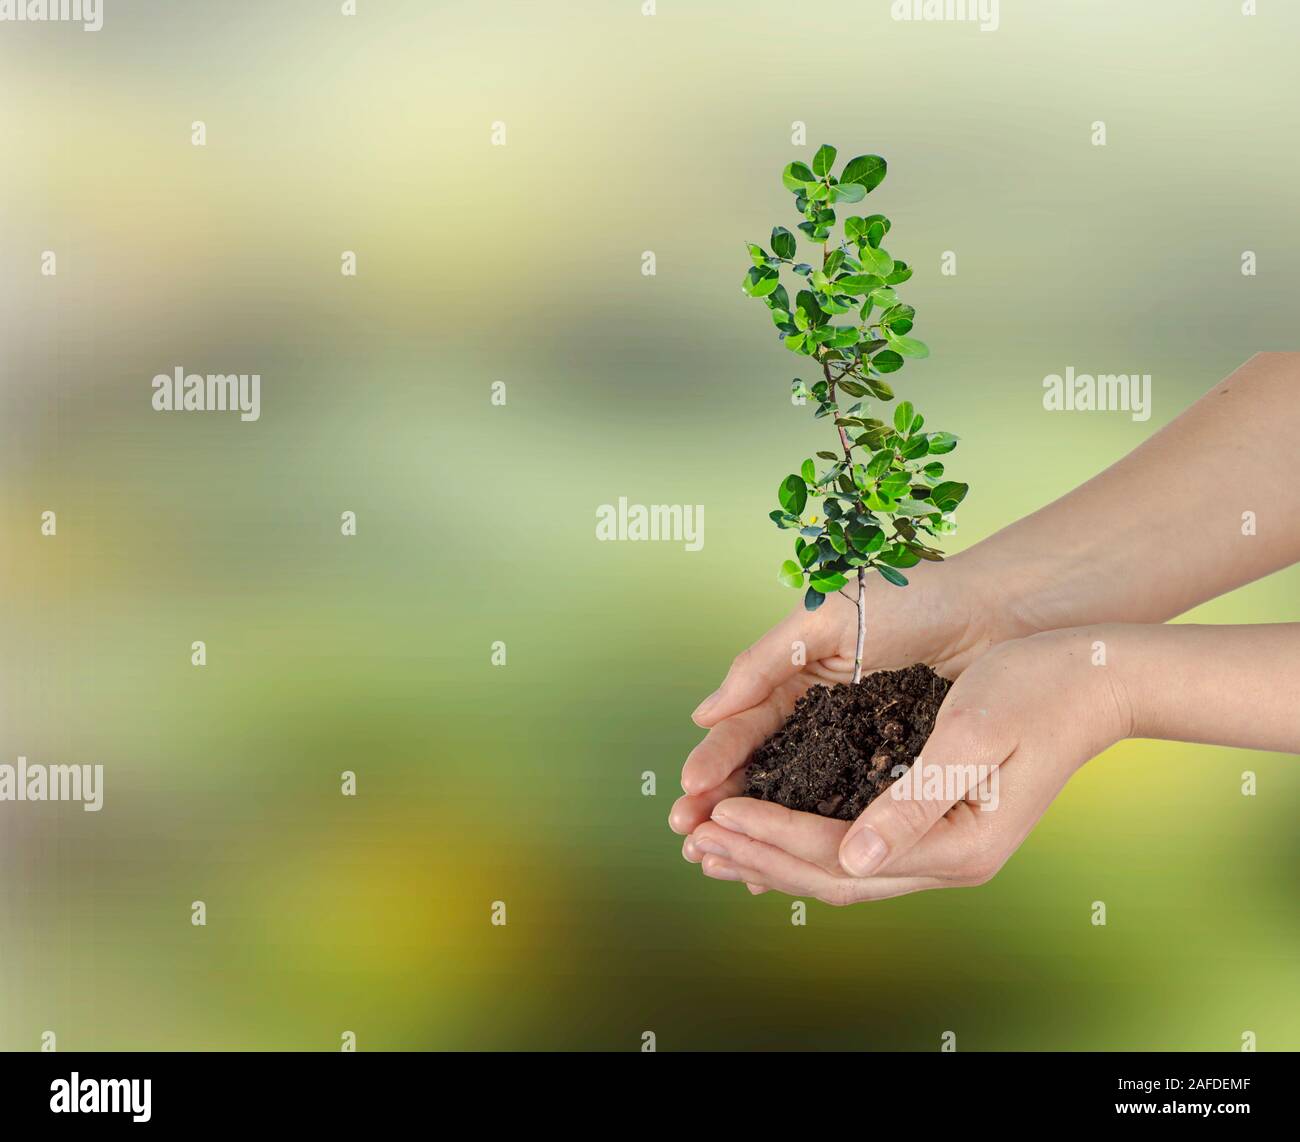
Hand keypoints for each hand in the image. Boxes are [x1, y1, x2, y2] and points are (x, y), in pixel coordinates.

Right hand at [670, 558, 1025, 844]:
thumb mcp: (825, 620)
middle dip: (721, 806)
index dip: (714, 762)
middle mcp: (813, 719)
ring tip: (724, 865)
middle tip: (689, 842)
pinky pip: (849, 811)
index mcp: (790, 680)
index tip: (689, 795)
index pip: (742, 729)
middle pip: (758, 772)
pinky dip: (820, 837)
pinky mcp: (891, 771)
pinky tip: (791, 869)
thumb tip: (704, 714)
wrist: (993, 611)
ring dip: (760, 832)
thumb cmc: (910, 599)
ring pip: (797, 799)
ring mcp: (850, 748)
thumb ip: (763, 662)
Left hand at [684, 627, 1131, 902]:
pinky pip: (853, 849)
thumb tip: (852, 860)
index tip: (716, 815)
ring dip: (772, 858)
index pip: (837, 854)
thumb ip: (913, 802)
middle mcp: (946, 860)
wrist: (1093, 680)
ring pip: (838, 870)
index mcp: (956, 845)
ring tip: (714, 848)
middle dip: (757, 856)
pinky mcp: (933, 824)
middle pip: (830, 876)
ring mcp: (941, 848)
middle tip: (693, 840)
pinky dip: (802, 843)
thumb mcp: (973, 736)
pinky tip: (769, 834)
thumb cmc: (1037, 690)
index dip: (771, 836)